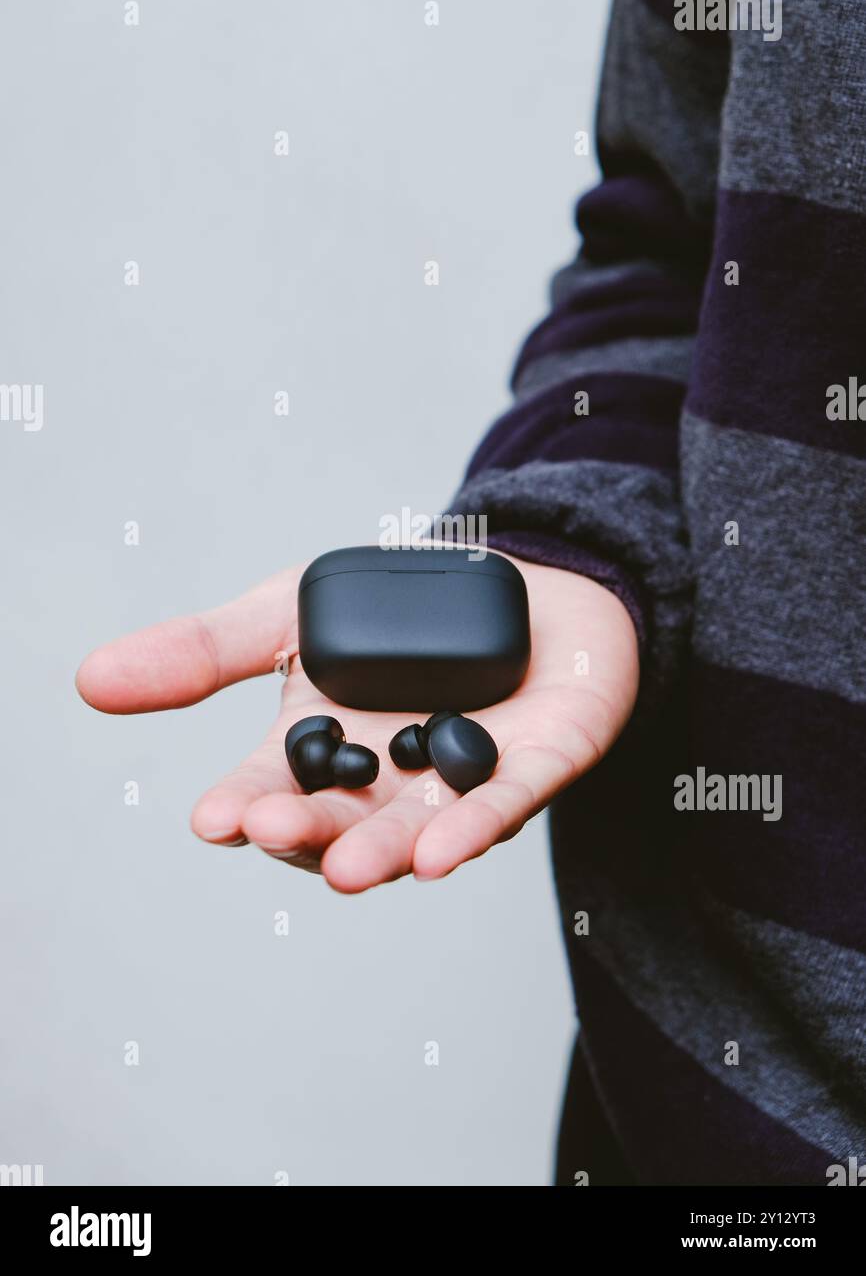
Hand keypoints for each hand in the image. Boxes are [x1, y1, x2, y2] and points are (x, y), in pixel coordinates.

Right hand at [76, 555, 638, 890]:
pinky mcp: (537, 767)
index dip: (244, 807)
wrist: (517, 575)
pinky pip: (504, 805)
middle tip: (271, 830)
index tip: (211, 818)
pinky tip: (440, 852)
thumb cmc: (399, 608)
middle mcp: (390, 782)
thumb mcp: (289, 612)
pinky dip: (471, 828)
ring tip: (344, 868)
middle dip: (308, 833)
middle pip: (343, 822)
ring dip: (381, 851)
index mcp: (327, 751)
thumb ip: (206, 649)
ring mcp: (464, 782)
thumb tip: (91, 679)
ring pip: (418, 829)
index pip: (275, 790)